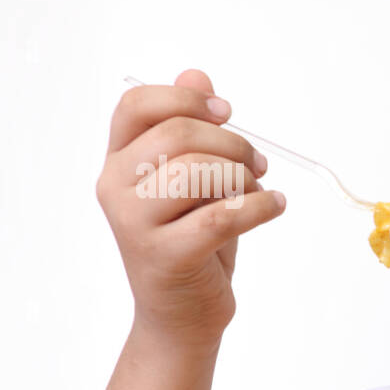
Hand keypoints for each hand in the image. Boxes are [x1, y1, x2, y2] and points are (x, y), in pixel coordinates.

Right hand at [96, 68, 283, 348]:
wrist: (180, 315)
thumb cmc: (191, 243)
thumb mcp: (192, 183)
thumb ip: (191, 130)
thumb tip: (197, 74)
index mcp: (118, 161)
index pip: (138, 105)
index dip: (186, 99)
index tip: (226, 113)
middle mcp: (115, 187)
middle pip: (176, 135)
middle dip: (232, 143)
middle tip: (258, 163)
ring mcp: (134, 223)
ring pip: (198, 172)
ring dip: (244, 176)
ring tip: (259, 190)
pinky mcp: (165, 255)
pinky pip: (222, 215)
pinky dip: (260, 206)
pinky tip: (274, 207)